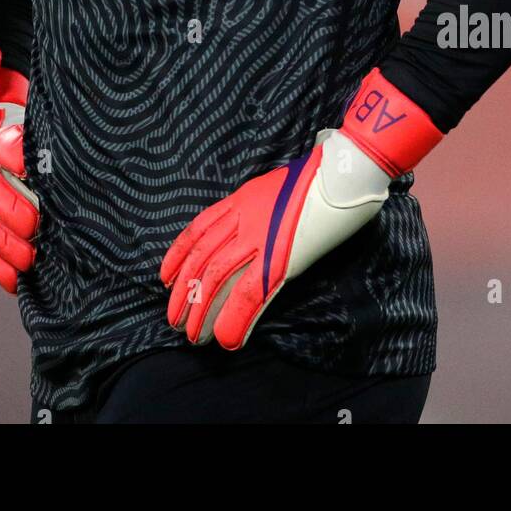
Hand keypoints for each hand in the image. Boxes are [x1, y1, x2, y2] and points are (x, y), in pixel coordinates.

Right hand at [0, 51, 38, 293]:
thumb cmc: (31, 151)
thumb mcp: (40, 138)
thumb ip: (61, 146)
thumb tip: (107, 149)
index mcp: (1, 144)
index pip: (6, 147)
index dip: (17, 157)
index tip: (30, 168)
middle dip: (12, 209)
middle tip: (35, 224)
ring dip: (6, 244)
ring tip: (30, 258)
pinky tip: (16, 279)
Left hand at [160, 128, 390, 349]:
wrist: (344, 171)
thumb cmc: (319, 180)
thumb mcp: (276, 190)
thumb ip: (259, 209)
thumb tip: (251, 232)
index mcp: (242, 199)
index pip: (198, 229)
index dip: (178, 256)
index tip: (166, 278)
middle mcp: (243, 216)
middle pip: (201, 257)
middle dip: (184, 292)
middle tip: (175, 320)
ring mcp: (260, 235)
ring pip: (216, 276)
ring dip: (201, 310)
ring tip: (194, 336)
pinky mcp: (281, 256)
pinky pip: (249, 291)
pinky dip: (235, 318)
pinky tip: (227, 339)